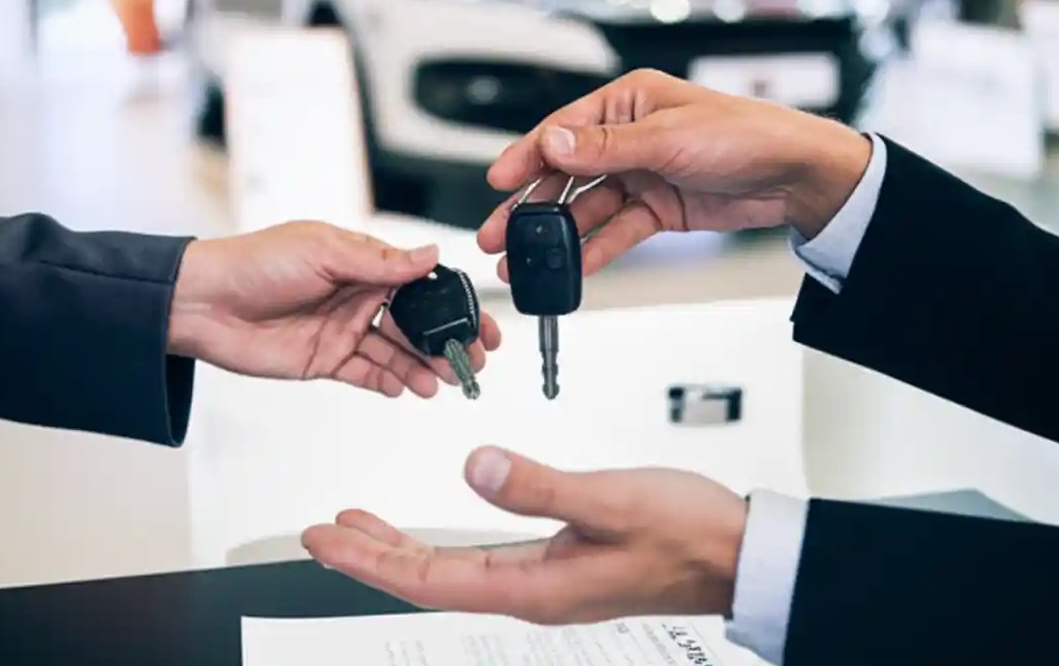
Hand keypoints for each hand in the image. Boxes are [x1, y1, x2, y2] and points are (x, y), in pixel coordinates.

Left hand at [167, 221, 501, 397]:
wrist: (203, 303)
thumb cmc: (255, 263)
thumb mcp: (323, 250)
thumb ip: (380, 262)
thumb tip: (430, 255)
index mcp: (361, 263)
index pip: (420, 284)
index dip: (452, 304)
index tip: (479, 321)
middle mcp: (357, 296)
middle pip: (416, 323)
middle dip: (446, 341)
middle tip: (472, 359)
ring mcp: (342, 330)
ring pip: (396, 353)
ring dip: (423, 366)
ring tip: (444, 379)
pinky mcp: (325, 360)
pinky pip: (367, 374)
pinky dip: (390, 381)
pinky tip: (410, 387)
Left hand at [302, 446, 747, 624]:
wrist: (736, 553)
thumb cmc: (686, 533)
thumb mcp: (612, 502)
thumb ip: (540, 487)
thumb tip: (473, 467)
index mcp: (533, 586)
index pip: (427, 579)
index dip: (369, 558)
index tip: (323, 537)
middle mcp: (529, 591)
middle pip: (428, 577)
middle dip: (370, 554)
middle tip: (321, 532)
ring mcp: (543, 578)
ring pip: (450, 567)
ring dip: (401, 546)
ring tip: (360, 524)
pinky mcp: (558, 562)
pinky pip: (480, 555)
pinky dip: (443, 538)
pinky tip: (434, 524)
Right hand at [478, 69, 873, 278]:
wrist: (794, 175)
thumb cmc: (745, 134)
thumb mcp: (667, 138)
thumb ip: (604, 147)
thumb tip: (552, 143)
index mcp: (627, 104)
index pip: (563, 131)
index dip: (527, 158)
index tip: (498, 182)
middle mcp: (629, 138)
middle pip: (565, 174)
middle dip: (529, 206)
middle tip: (497, 232)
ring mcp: (641, 175)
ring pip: (586, 208)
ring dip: (555, 236)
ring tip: (523, 259)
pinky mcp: (657, 209)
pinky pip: (615, 231)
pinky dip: (593, 250)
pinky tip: (571, 268)